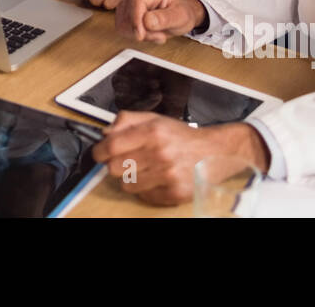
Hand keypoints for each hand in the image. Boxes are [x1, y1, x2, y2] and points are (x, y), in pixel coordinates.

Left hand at [91, 112, 268, 205]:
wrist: (215, 153)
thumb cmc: (182, 136)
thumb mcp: (155, 119)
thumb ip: (127, 121)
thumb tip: (105, 133)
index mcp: (153, 132)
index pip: (112, 145)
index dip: (100, 151)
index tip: (100, 153)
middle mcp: (160, 153)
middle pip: (115, 168)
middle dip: (115, 164)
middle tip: (125, 160)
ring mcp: (168, 176)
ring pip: (127, 185)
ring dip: (131, 178)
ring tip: (144, 169)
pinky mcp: (174, 193)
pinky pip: (144, 196)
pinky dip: (146, 189)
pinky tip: (156, 179)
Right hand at [115, 0, 205, 42]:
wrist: (179, 15)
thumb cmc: (181, 13)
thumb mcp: (180, 17)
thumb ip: (165, 18)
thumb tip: (146, 21)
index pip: (136, 1)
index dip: (136, 20)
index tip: (140, 36)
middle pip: (128, 13)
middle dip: (142, 30)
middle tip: (160, 36)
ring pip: (123, 22)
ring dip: (138, 34)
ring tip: (156, 34)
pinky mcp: (124, 10)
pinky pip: (121, 26)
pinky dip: (134, 35)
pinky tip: (148, 33)